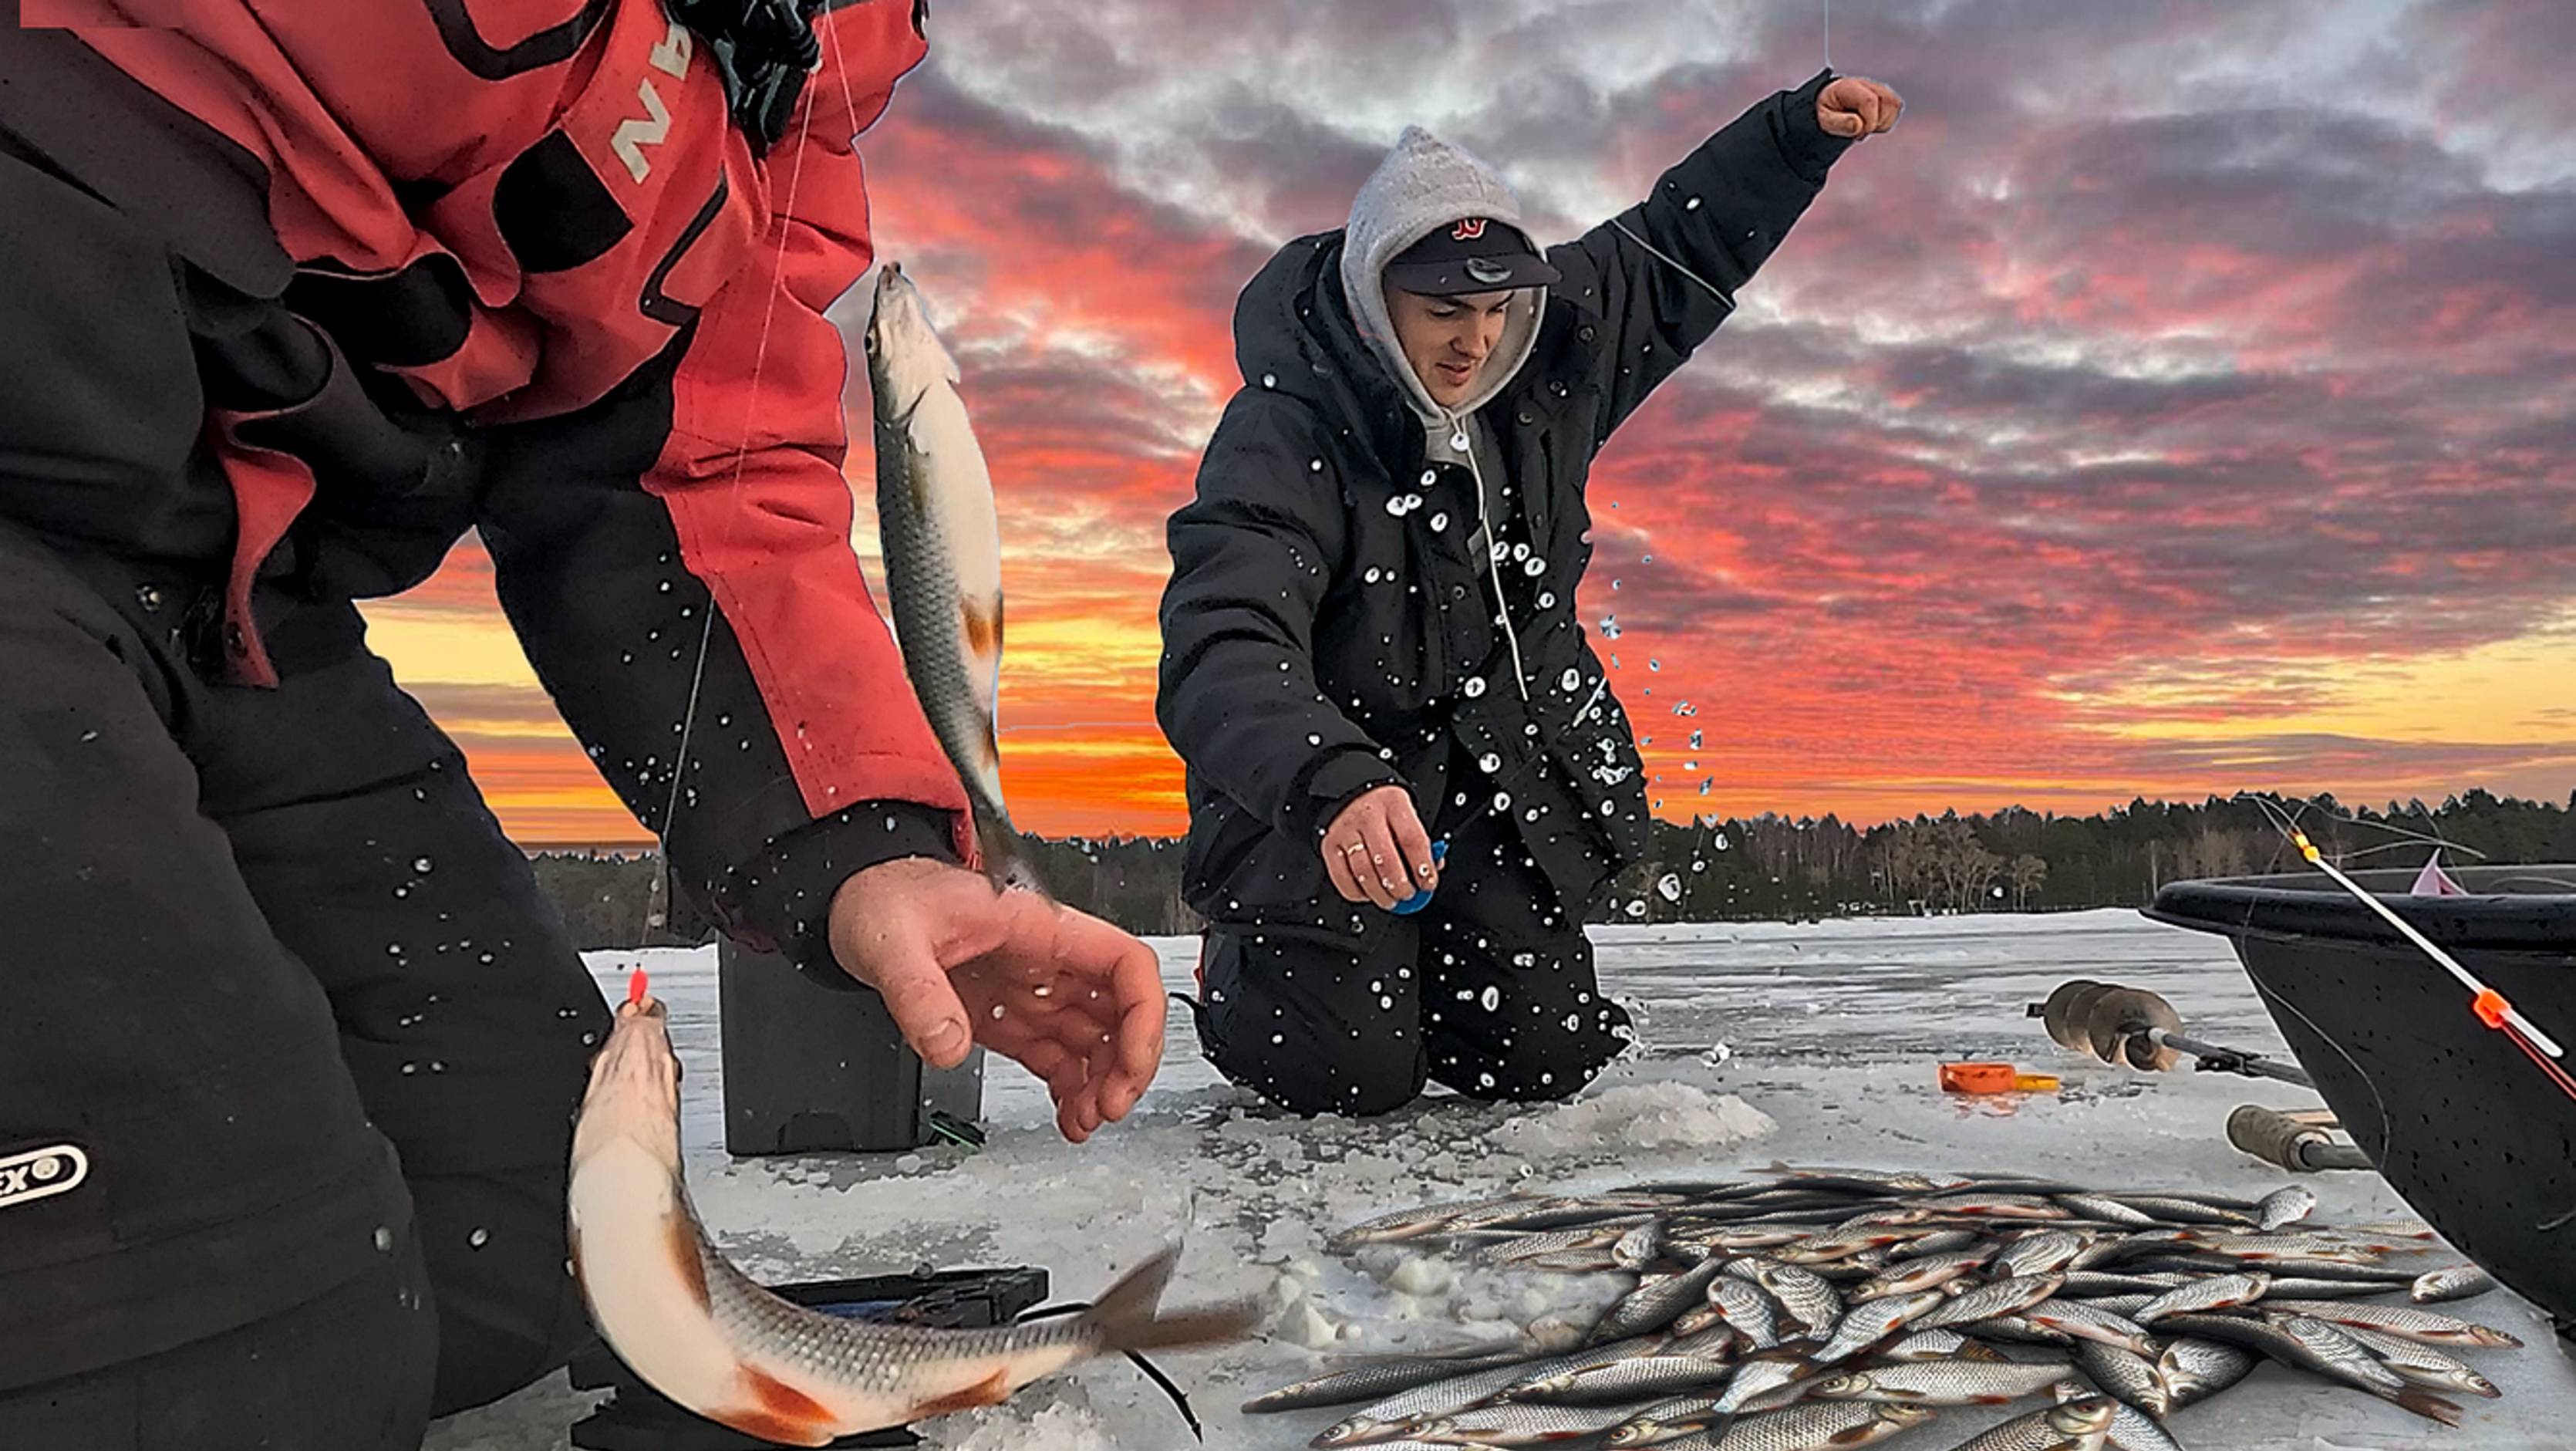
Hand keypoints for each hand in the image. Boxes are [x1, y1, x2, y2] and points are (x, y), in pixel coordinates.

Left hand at [826, 857, 1164, 1143]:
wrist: (859, 899)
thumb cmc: (886, 897)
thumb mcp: (894, 942)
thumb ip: (919, 994)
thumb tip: (949, 1045)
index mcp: (1039, 929)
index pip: (1125, 965)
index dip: (1143, 1017)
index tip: (1131, 1064)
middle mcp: (1045, 959)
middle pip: (1118, 1011)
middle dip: (1125, 1063)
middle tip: (1106, 1108)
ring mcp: (1029, 988)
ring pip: (1092, 1038)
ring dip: (1099, 1083)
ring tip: (1084, 1122)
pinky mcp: (1007, 1014)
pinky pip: (1055, 1052)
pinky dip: (1069, 1086)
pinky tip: (1066, 1112)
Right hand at [1321, 784, 1439, 910]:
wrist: (1352, 794)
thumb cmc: (1385, 809)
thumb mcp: (1408, 814)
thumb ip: (1421, 842)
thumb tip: (1432, 869)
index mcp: (1394, 804)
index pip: (1412, 840)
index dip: (1423, 867)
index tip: (1428, 884)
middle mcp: (1368, 816)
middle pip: (1386, 860)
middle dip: (1400, 886)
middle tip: (1408, 895)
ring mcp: (1345, 831)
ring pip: (1364, 872)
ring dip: (1381, 894)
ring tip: (1391, 900)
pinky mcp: (1330, 845)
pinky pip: (1342, 879)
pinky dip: (1357, 893)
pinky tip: (1369, 893)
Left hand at [1818, 76, 1902, 137]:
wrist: (1830, 105)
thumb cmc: (1827, 111)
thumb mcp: (1824, 119)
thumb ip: (1839, 123)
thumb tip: (1858, 125)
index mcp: (1849, 87)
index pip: (1870, 101)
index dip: (1868, 122)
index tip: (1858, 132)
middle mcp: (1868, 84)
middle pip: (1889, 102)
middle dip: (1876, 123)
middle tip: (1859, 129)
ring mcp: (1879, 89)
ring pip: (1894, 106)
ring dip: (1881, 123)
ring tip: (1863, 124)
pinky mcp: (1887, 97)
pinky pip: (1895, 112)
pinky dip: (1884, 123)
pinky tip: (1870, 122)